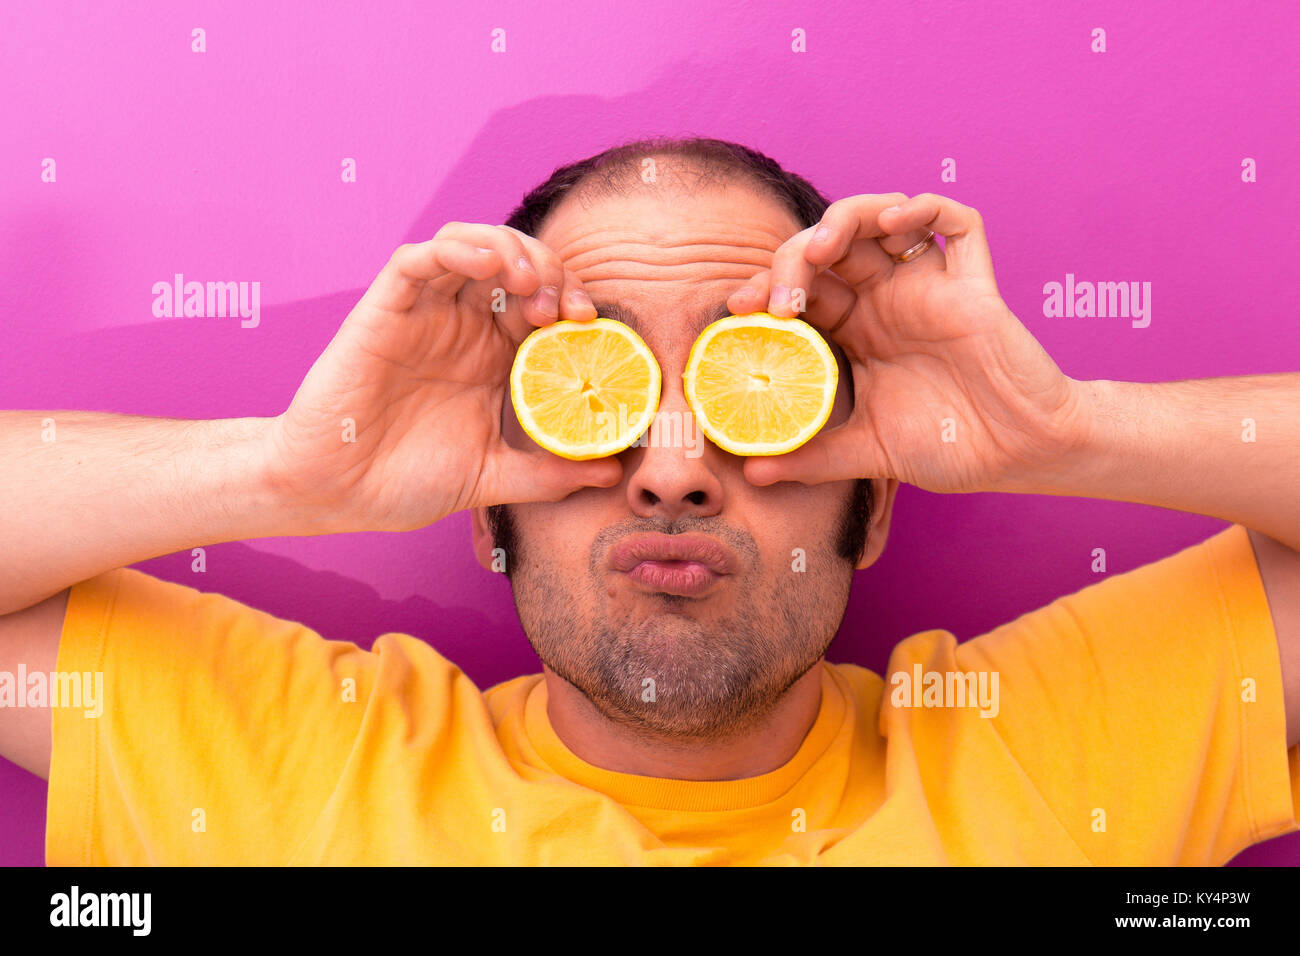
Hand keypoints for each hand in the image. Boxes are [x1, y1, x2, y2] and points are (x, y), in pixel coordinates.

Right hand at [264, 223, 621, 531]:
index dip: (572, 299)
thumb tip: (613, 470)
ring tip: (530, 280)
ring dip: (508, 248)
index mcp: (492, 356)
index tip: (590, 324)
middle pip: (516, 265)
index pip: (543, 303)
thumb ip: (551, 473)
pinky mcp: (384, 310)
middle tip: (564, 305)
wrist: (335, 494)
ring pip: (471, 247)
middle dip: (551, 270)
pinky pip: (419, 260)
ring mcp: (424, 314)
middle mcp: (463, 326)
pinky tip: (486, 264)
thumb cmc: (405, 482)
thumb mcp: (493, 478)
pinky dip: (455, 249)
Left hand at [727, 192, 1089, 493]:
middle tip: (777, 298)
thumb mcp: (868, 452)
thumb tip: (753, 472)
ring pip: (883, 217)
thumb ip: (812, 458)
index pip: (803, 288)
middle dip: (793, 258)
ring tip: (820, 250)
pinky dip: (924, 209)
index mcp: (858, 331)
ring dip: (845, 219)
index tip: (739, 310)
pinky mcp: (975, 286)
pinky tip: (894, 225)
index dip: (767, 287)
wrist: (1021, 456)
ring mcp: (930, 288)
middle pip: (831, 247)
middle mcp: (888, 301)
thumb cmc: (951, 447)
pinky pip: (958, 224)